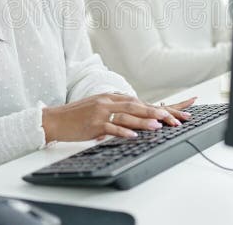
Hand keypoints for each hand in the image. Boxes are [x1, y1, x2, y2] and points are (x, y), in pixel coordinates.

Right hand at [41, 93, 193, 142]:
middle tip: (175, 119)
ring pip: (127, 115)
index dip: (160, 106)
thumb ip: (117, 110)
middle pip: (137, 106)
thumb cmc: (77, 116)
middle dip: (158, 112)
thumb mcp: (99, 108)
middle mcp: (108, 102)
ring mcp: (100, 112)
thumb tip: (136, 118)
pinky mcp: (93, 124)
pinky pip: (111, 128)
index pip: (140, 101)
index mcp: (112, 97)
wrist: (54, 119)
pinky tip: (133, 135)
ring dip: (144, 121)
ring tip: (159, 125)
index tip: (177, 111)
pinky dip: (123, 131)